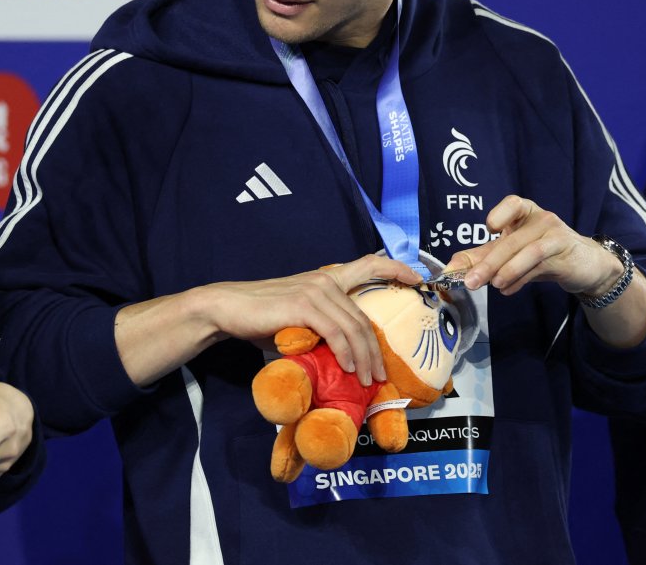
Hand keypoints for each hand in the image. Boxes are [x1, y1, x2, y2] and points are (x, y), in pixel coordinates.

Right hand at [197, 254, 424, 385]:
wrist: (227, 309)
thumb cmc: (260, 317)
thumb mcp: (297, 319)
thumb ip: (321, 327)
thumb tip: (340, 357)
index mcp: (325, 278)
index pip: (367, 264)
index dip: (395, 268)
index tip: (417, 277)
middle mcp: (324, 280)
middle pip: (363, 318)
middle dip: (376, 350)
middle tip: (380, 376)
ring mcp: (315, 291)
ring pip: (354, 328)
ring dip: (365, 358)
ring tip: (368, 380)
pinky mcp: (304, 306)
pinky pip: (336, 333)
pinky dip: (347, 354)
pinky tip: (349, 369)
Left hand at [445, 195, 622, 298]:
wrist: (585, 266)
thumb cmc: (543, 254)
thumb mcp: (510, 253)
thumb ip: (481, 258)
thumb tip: (450, 269)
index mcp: (525, 212)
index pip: (512, 203)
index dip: (500, 214)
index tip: (490, 230)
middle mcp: (541, 219)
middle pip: (511, 240)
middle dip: (488, 262)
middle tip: (470, 282)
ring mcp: (556, 234)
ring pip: (527, 252)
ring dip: (506, 270)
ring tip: (493, 286)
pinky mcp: (566, 253)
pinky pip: (540, 265)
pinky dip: (521, 278)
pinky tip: (507, 290)